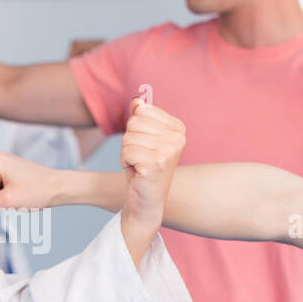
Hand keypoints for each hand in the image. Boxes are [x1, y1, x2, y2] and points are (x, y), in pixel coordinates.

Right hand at [0, 150, 59, 211]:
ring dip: (3, 202)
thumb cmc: (39, 191)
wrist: (60, 189)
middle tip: (16, 200)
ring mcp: (2, 168)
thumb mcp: (7, 201)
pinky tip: (21, 197)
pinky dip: (8, 199)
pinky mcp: (9, 176)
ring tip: (20, 198)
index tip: (7, 201)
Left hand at [120, 98, 184, 237]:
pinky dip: (124, 162)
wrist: (146, 200)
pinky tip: (137, 172)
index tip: (144, 145)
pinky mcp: (155, 164)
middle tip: (140, 157)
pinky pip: (126, 151)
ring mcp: (168, 151)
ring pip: (128, 137)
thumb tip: (137, 100)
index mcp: (178, 128)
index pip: (142, 110)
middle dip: (129, 140)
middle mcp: (177, 138)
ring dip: (126, 153)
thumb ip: (141, 117)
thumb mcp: (142, 138)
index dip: (135, 129)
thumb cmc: (143, 168)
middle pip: (134, 122)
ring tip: (138, 165)